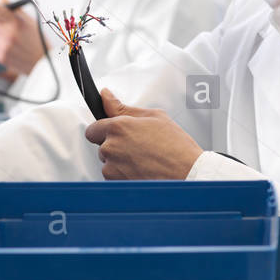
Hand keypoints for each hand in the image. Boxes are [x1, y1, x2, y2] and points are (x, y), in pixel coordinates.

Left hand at [0, 0, 42, 76]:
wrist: (42, 62)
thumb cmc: (39, 41)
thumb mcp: (31, 22)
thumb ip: (15, 10)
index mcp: (17, 23)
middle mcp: (8, 34)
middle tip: (0, 24)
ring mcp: (3, 46)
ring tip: (7, 37)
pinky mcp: (0, 56)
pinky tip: (9, 46)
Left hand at [83, 89, 202, 180]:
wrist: (187, 174)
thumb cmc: (175, 146)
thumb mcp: (154, 116)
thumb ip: (123, 107)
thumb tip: (106, 95)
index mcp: (118, 127)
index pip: (93, 128)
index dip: (104, 130)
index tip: (116, 133)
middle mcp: (110, 147)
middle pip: (101, 146)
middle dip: (116, 145)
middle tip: (139, 146)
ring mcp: (111, 168)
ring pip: (108, 162)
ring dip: (120, 161)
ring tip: (144, 159)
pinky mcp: (116, 184)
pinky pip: (114, 176)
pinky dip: (124, 174)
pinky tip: (142, 170)